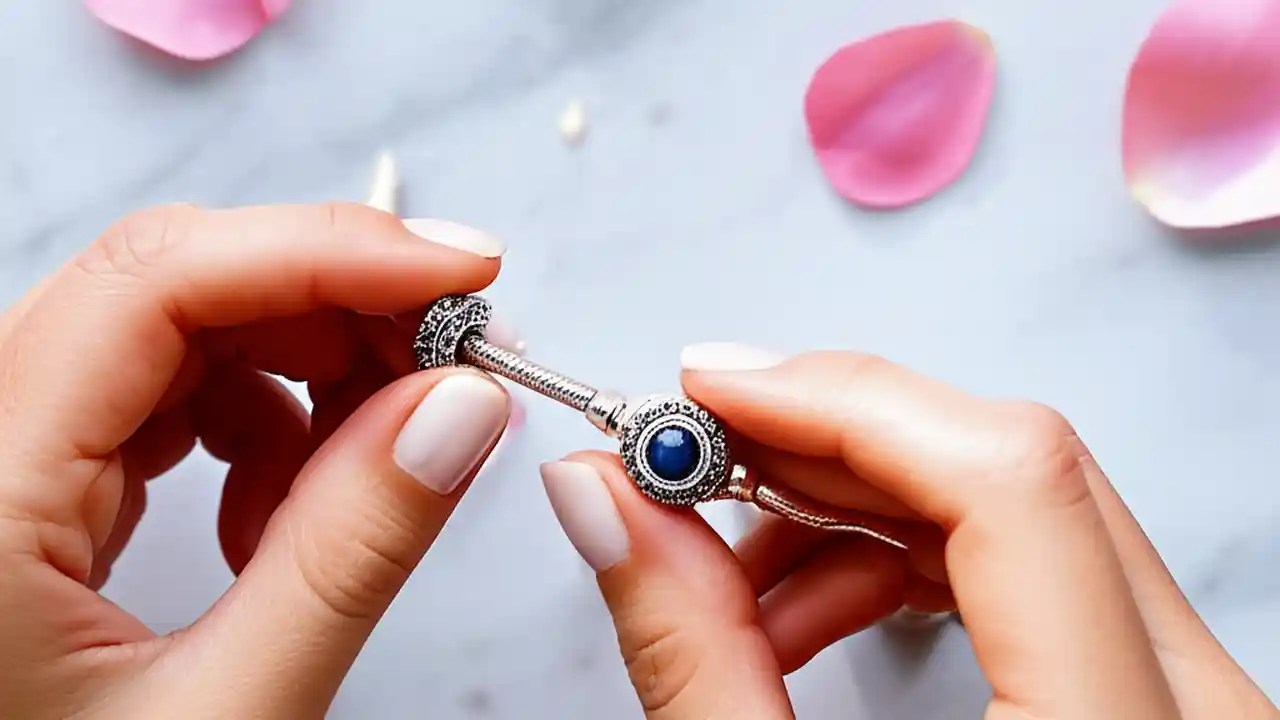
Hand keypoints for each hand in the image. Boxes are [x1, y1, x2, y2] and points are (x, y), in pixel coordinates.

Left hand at [0, 203, 511, 717]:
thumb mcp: (229, 712)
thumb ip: (352, 551)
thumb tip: (463, 409)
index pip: (153, 284)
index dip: (323, 250)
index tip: (459, 272)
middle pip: (167, 286)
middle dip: (332, 304)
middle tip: (456, 356)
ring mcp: (4, 460)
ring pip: (174, 332)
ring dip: (301, 370)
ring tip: (370, 463)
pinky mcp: (39, 483)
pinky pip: (165, 397)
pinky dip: (259, 425)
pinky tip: (288, 510)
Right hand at [541, 345, 1279, 718]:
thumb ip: (693, 653)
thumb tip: (609, 505)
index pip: (1008, 483)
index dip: (845, 404)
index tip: (710, 393)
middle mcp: (1196, 715)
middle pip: (1012, 474)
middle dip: (823, 448)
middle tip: (689, 467)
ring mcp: (1190, 705)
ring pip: (1018, 511)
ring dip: (850, 513)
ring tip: (732, 579)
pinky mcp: (1153, 699)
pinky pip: (1028, 566)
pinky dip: (899, 562)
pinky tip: (804, 615)